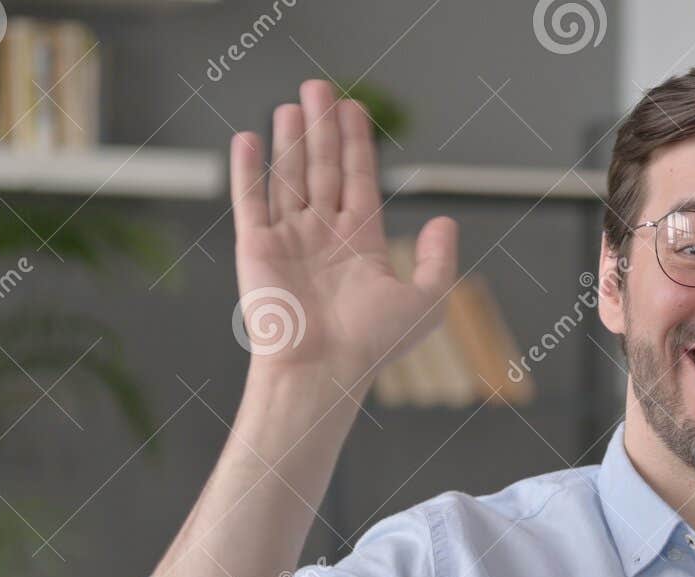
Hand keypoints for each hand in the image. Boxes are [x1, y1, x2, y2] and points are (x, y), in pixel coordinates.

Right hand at [228, 79, 457, 392]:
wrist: (322, 370)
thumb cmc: (373, 344)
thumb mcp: (427, 300)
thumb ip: (439, 259)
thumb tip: (446, 221)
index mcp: (361, 244)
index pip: (360, 181)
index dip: (358, 144)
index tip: (354, 108)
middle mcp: (324, 237)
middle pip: (324, 169)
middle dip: (323, 128)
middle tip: (320, 87)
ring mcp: (289, 240)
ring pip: (290, 177)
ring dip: (291, 140)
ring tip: (292, 105)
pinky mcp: (256, 247)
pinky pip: (250, 200)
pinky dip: (248, 169)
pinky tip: (249, 138)